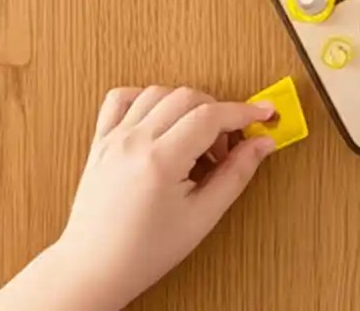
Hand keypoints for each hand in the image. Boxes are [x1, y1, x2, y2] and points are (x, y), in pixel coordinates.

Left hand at [0, 86, 277, 310]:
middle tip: (226, 147)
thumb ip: (236, 174)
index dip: (244, 112)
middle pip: (188, 97)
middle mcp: (134, 141)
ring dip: (186, 106)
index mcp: (160, 161)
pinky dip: (146, 99)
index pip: (211, 115)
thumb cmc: (144, 251)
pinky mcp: (101, 141)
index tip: (264, 115)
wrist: (95, 267)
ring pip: (158, 93)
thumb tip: (262, 144)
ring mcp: (114, 138)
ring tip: (195, 140)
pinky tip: (161, 121)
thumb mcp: (202, 217)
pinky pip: (121, 99)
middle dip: (218, 113)